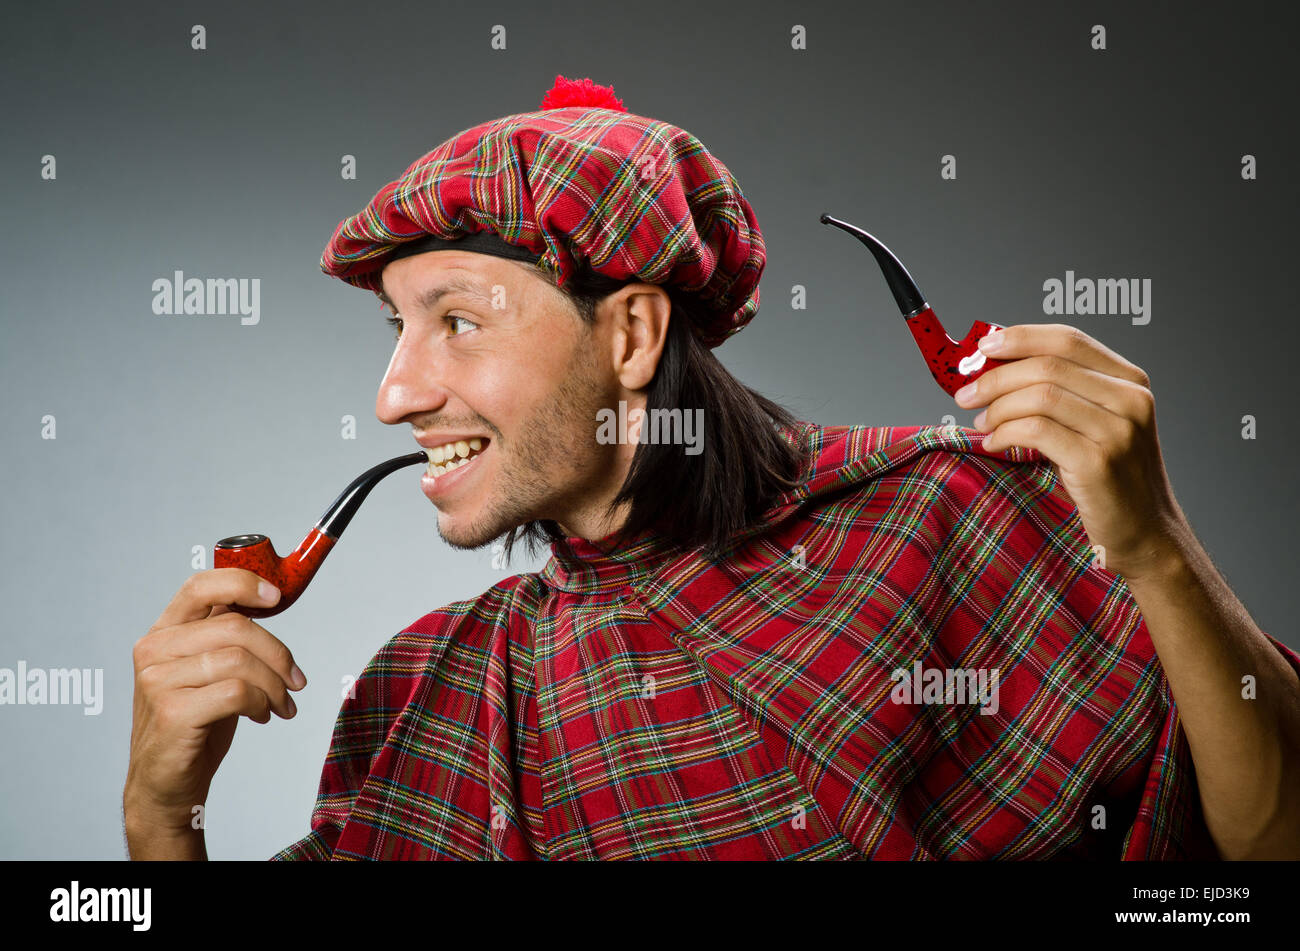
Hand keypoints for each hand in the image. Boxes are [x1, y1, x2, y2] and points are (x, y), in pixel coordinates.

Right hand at [124, 569, 306, 856]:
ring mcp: (158, 681)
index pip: (200, 585)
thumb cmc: (195, 722)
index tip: (277, 597)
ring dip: (274, 685)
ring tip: (281, 704)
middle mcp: (154, 650)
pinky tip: (262, 716)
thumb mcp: (210, 670)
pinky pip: (237, 692)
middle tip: (296, 680)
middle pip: (235, 627)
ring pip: (240, 660)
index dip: (242, 582)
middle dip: (278, 653)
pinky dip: (261, 703)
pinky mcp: (172, 712)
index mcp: (164, 632)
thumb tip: (273, 602)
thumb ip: (228, 637)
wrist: (165, 782)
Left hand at [954, 323, 1188, 581]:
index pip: (1068, 339)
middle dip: (995, 377)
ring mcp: (1118, 431)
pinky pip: (1036, 431)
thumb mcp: (1094, 425)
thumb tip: (994, 368)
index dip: (1020, 338)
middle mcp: (1131, 399)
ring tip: (982, 424)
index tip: (982, 346)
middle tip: (966, 394)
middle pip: (1047, 366)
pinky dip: (1005, 433)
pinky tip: (994, 444)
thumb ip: (1061, 393)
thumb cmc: (1109, 479)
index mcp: (1130, 381)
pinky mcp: (1099, 462)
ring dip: (997, 408)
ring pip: (1039, 395)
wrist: (1146, 533)